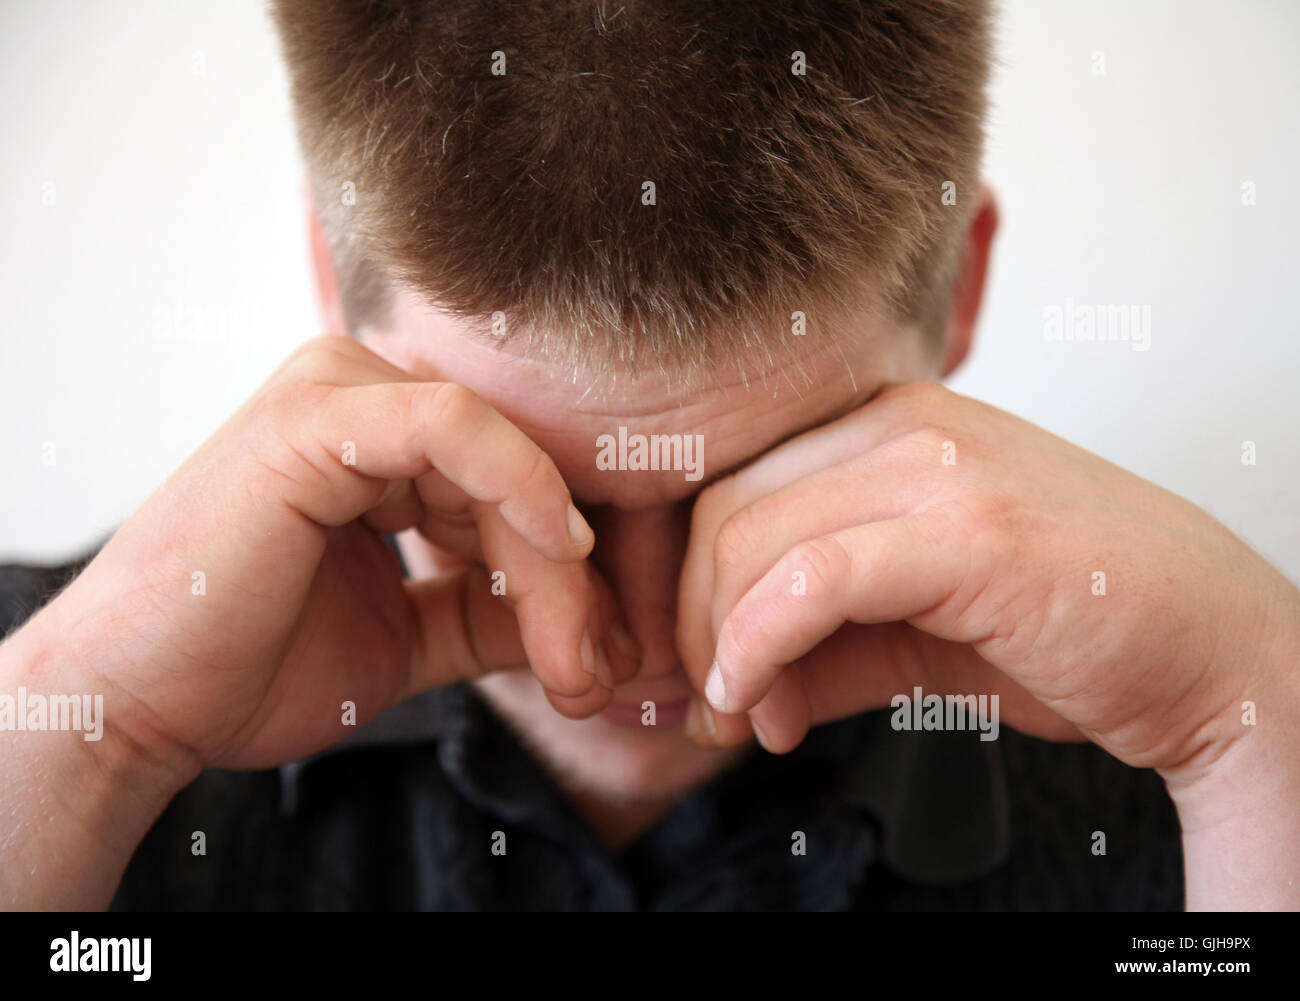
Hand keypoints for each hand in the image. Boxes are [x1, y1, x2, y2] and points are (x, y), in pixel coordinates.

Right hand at [18, 336, 636, 775]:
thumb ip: (495, 613)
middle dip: (571, 583)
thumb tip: (596, 631)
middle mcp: (362, 400)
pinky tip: (558, 547)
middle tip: (596, 674)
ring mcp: (335, 394)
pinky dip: (518, 482)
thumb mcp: (412, 636)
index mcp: (381, 443)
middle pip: (517, 476)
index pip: (514, 488)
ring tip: (570, 659)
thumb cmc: (256, 665)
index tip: (604, 658)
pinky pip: (453, 425)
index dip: (572, 573)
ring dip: (550, 567)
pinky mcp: (315, 415)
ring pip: (500, 462)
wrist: (140, 704)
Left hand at [678, 381, 1297, 790]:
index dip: (688, 584)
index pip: (731, 484)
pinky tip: (767, 705)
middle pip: (723, 507)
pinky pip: (811, 580)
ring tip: (748, 718)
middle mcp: (902, 425)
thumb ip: (820, 642)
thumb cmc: (1070, 627)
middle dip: (693, 621)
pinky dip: (759, 649)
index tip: (699, 668)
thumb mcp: (914, 630)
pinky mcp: (969, 528)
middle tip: (715, 707)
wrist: (1210, 650)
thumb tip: (729, 688)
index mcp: (886, 426)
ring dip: (721, 648)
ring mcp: (938, 465)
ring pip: (751, 539)